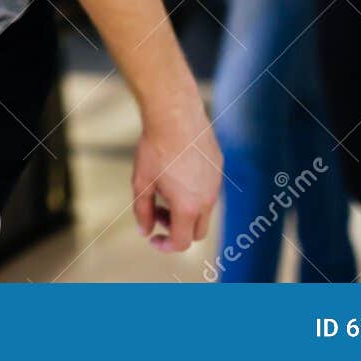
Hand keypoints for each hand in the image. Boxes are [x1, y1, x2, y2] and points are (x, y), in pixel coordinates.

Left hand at [132, 98, 221, 252]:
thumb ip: (143, 211)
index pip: (182, 242)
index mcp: (188, 207)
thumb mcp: (141, 182)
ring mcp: (216, 183)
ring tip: (165, 187)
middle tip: (157, 211)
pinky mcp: (219, 167)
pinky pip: (209, 189)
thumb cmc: (155, 148)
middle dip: (177, 228)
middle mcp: (208, 199)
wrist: (175, 115)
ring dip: (186, 209)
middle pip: (197, 231)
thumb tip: (145, 232)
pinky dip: (194, 191)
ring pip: (204, 209)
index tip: (154, 238)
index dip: (166, 246)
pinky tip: (178, 170)